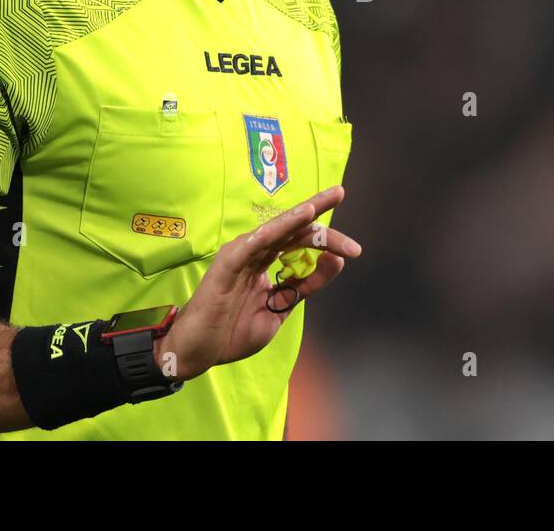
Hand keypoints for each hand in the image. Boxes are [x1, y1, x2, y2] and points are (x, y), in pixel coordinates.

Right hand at [154, 186, 359, 381]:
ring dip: (305, 216)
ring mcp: (242, 253)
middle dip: (326, 229)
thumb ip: (305, 286)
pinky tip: (300, 217)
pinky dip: (280, 227)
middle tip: (354, 243)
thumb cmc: (232, 331)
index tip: (354, 251)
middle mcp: (256, 251)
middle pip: (295, 230)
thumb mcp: (280, 309)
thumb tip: (336, 261)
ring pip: (279, 228)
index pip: (301, 242)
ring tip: (328, 201)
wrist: (199, 351)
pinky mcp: (229, 261)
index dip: (329, 242)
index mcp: (266, 261)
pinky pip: (258, 241)